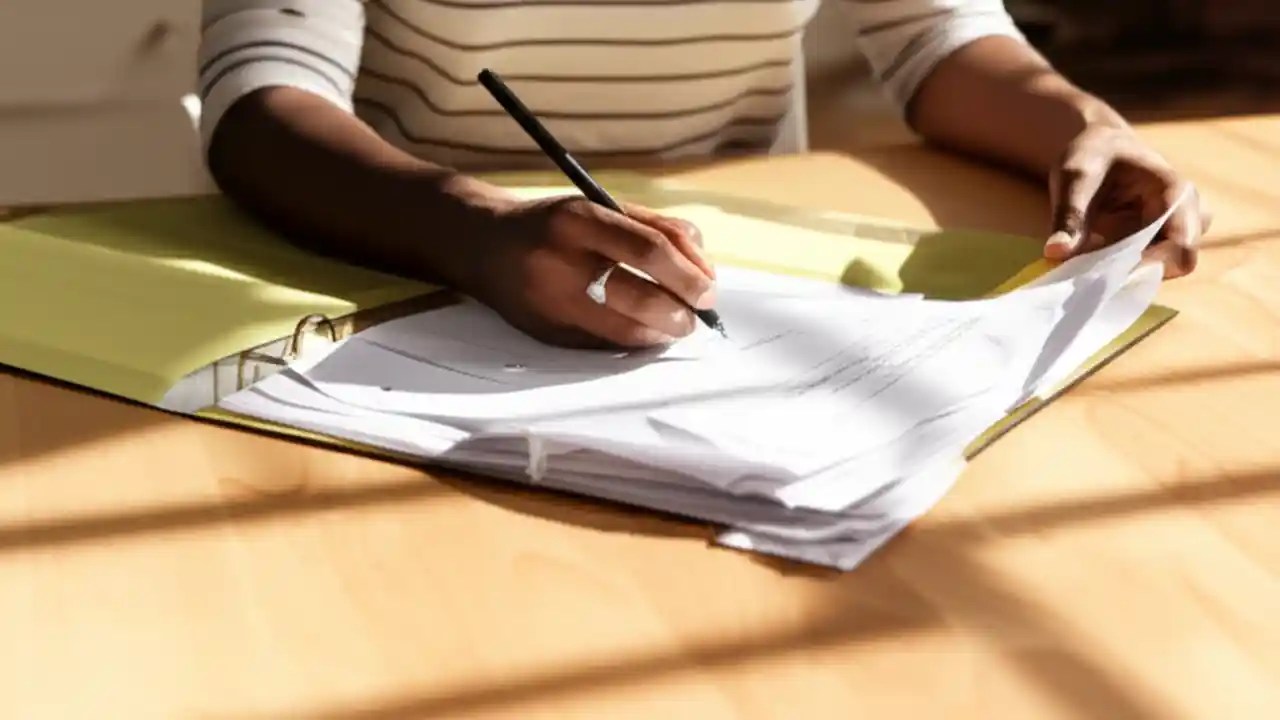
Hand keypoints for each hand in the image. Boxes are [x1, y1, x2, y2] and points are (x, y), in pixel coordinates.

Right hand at [473, 196, 715, 348]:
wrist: (483, 245)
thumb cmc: (556, 224)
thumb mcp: (601, 207)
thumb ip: (657, 228)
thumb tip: (705, 270)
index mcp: (578, 220)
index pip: (649, 250)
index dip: (688, 275)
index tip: (709, 290)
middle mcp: (560, 262)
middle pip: (641, 298)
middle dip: (682, 313)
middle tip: (696, 315)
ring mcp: (550, 304)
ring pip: (625, 332)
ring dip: (662, 333)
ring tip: (674, 324)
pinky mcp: (547, 334)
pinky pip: (605, 345)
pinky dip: (634, 340)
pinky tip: (643, 331)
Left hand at [1045, 123, 1211, 277]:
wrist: (1100, 148)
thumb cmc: (1092, 155)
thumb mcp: (1074, 178)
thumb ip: (1069, 215)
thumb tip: (1055, 253)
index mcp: (1175, 192)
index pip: (1182, 245)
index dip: (1149, 265)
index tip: (1106, 268)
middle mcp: (1189, 212)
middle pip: (1176, 263)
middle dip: (1135, 271)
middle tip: (1092, 265)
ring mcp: (1181, 229)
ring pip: (1163, 269)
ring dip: (1128, 272)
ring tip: (1092, 256)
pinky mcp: (1165, 241)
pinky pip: (1151, 267)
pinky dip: (1124, 270)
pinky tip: (1097, 257)